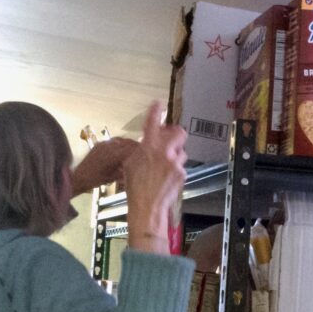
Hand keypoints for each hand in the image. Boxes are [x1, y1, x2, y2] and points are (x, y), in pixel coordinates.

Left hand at [70, 136, 137, 194]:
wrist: (80, 177)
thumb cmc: (96, 180)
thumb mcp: (113, 177)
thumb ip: (125, 170)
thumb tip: (136, 166)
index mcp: (113, 155)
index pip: (131, 148)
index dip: (140, 149)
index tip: (147, 152)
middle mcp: (109, 146)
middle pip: (127, 142)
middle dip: (135, 145)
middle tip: (142, 151)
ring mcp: (103, 144)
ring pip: (120, 140)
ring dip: (127, 143)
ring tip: (132, 150)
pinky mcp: (99, 144)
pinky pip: (112, 141)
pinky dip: (119, 144)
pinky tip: (121, 150)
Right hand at [122, 101, 185, 254]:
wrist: (147, 207)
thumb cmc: (135, 188)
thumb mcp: (130, 164)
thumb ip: (141, 150)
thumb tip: (147, 144)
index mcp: (148, 146)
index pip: (153, 122)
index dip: (156, 110)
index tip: (158, 104)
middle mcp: (164, 151)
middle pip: (179, 132)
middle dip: (175, 133)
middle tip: (169, 137)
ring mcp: (175, 163)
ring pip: (181, 151)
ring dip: (175, 154)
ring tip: (165, 164)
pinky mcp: (181, 174)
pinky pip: (180, 166)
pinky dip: (174, 169)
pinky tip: (166, 177)